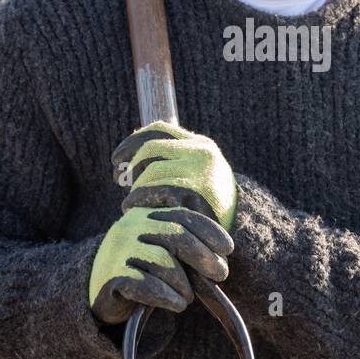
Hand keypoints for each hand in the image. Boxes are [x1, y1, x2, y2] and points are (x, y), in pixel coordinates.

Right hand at [88, 205, 232, 323]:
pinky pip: (146, 284)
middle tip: (220, 275)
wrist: (99, 292)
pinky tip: (177, 304)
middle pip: (177, 235)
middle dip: (204, 256)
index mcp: (147, 216)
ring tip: (188, 297)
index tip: (228, 248)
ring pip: (164, 262)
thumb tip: (220, 260)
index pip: (182, 216)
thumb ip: (184, 248)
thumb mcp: (163, 252)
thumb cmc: (141, 270)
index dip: (209, 230)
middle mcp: (131, 227)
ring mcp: (119, 249)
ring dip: (183, 284)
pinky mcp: (112, 275)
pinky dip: (166, 296)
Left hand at [112, 121, 237, 231]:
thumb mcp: (198, 175)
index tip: (117, 159)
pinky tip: (133, 209)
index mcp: (201, 144)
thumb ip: (173, 162)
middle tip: (119, 181)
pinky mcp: (196, 194)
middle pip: (150, 149)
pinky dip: (138, 200)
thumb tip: (130, 154)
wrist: (242, 229)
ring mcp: (200, 172)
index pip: (158, 129)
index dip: (131, 142)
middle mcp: (202, 153)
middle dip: (129, 165)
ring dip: (133, 189)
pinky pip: (156, 191)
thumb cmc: (209, 205)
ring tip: (129, 203)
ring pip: (150, 172)